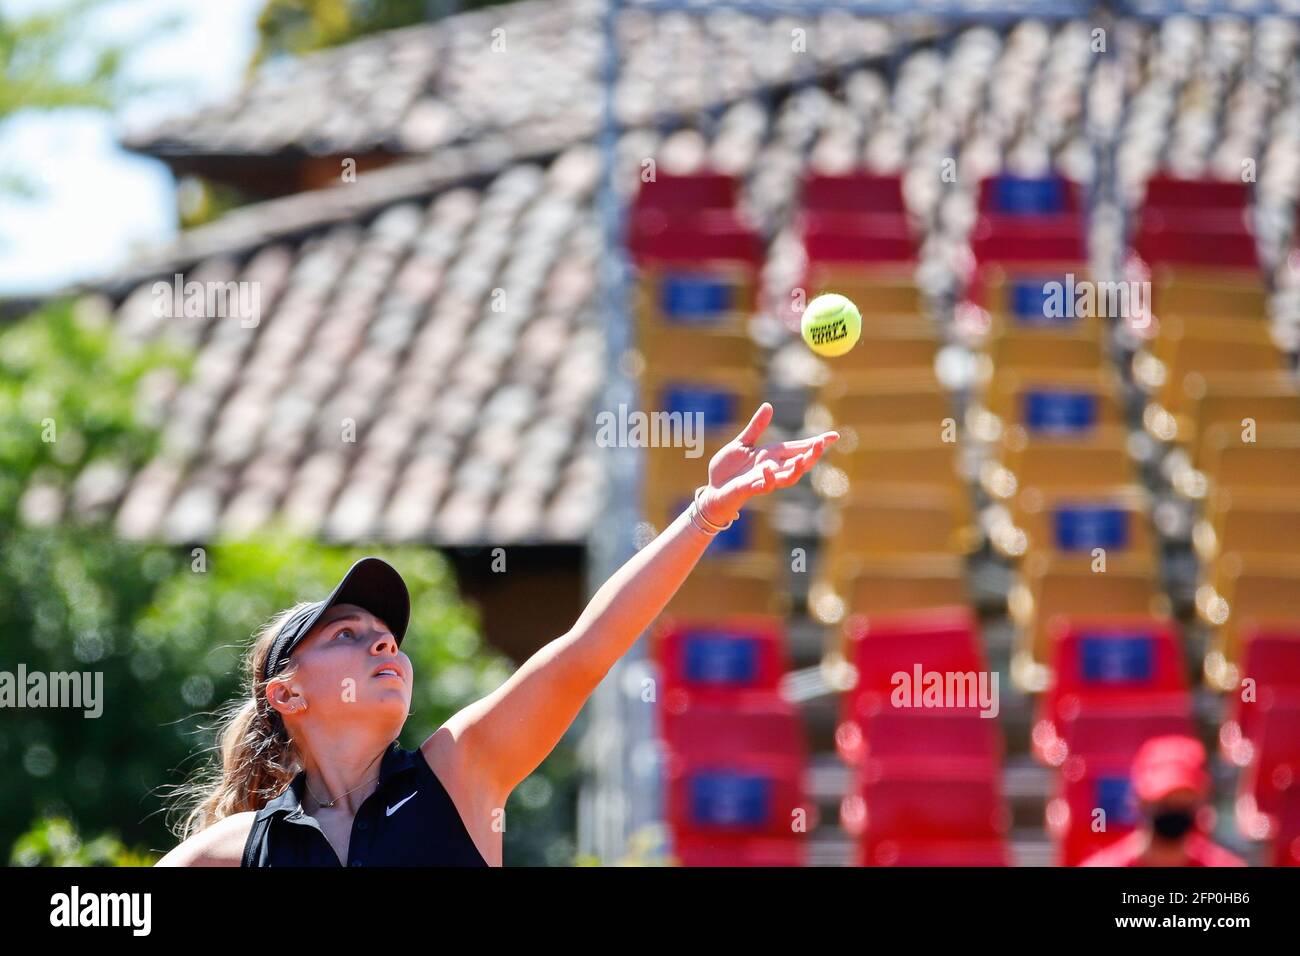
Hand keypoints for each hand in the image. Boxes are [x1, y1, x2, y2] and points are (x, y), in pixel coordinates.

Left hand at [698, 403, 837, 524]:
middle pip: (800, 463)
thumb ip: (756, 427)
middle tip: (822, 443)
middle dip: (812, 454)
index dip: (817, 443)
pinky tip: (767, 470)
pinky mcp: (751, 488)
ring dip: (797, 469)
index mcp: (772, 455)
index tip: (834, 436)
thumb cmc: (727, 469)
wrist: (713, 490)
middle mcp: (773, 468)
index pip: (799, 448)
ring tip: (804, 459)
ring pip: (789, 478)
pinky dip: (768, 479)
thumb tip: (769, 406)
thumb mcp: (742, 443)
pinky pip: (764, 486)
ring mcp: (764, 480)